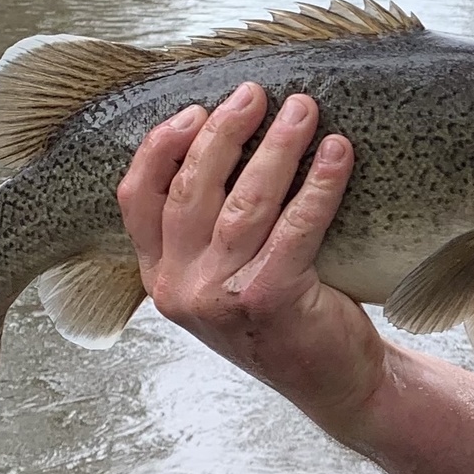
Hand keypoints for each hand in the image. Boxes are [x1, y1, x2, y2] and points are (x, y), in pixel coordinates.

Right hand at [117, 82, 387, 431]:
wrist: (331, 380)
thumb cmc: (282, 314)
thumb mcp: (223, 275)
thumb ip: (208, 227)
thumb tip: (225, 135)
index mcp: (160, 275)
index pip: (136, 199)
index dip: (161, 147)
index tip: (195, 110)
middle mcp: (179, 287)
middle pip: (191, 189)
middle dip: (223, 132)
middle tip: (255, 94)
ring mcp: (219, 296)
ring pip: (245, 201)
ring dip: (277, 146)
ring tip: (303, 109)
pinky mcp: (268, 298)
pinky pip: (296, 224)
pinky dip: (319, 182)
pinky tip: (337, 151)